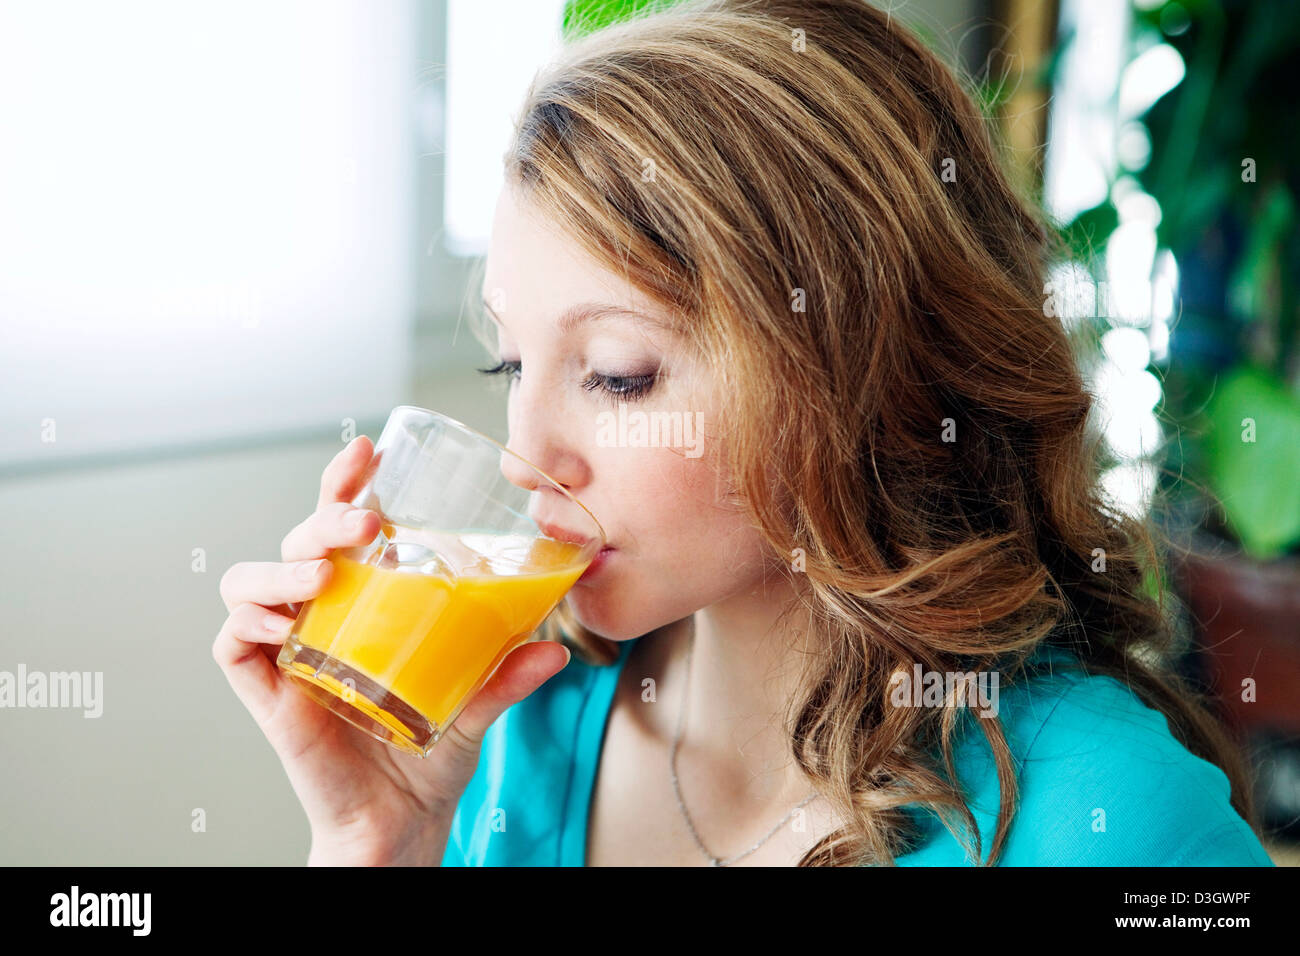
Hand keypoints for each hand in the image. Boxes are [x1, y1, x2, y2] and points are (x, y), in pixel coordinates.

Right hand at [213, 435, 571, 863]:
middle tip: (361, 519)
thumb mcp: (474, 702)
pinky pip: (233, 644)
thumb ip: (507, 675)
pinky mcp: (267, 692)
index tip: (370, 450)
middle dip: (322, 515)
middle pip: (298, 541)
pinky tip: (285, 626)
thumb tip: (556, 647)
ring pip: (249, 580)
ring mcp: (288, 651)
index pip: (342, 528)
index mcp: (362, 603)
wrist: (399, 821)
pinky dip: (250, 624)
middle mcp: (319, 616)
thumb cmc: (428, 753)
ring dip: (281, 566)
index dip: (345, 484)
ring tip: (324, 575)